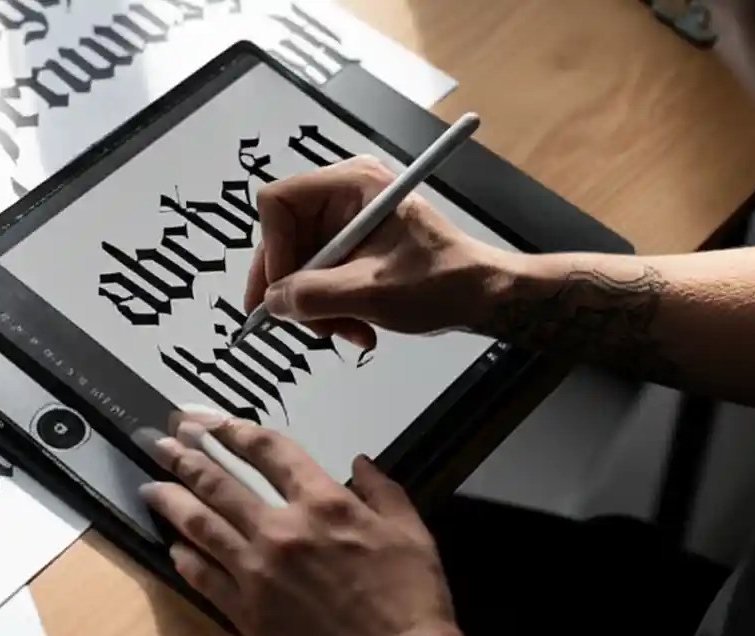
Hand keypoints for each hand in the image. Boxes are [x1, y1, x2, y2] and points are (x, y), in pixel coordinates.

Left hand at [139, 409, 461, 635]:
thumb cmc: (411, 602)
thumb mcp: (412, 534)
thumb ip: (383, 492)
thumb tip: (361, 461)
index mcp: (324, 504)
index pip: (270, 452)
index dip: (235, 431)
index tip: (211, 422)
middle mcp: (282, 529)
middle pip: (221, 483)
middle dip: (186, 457)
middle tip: (162, 442)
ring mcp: (258, 571)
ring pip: (201, 525)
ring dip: (171, 500)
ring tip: (150, 485)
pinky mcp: (246, 611)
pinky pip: (203, 577)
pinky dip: (184, 558)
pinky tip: (172, 546)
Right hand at [248, 155, 515, 348]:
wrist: (483, 296)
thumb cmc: (443, 280)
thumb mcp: (372, 291)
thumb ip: (314, 295)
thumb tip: (271, 302)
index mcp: (352, 184)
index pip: (278, 203)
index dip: (273, 249)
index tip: (283, 293)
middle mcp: (342, 197)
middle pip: (283, 240)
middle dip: (295, 290)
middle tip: (309, 326)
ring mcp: (343, 225)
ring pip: (297, 268)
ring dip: (315, 308)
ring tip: (347, 332)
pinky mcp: (348, 251)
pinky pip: (316, 280)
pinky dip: (328, 309)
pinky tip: (356, 328)